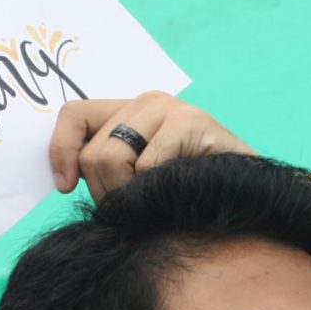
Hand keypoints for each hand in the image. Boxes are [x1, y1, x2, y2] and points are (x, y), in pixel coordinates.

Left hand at [48, 92, 253, 201]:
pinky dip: (156, 190)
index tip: (65, 187)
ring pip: (111, 158)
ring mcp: (170, 107)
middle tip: (135, 208)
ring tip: (159, 199)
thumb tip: (63, 179)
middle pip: (93, 152)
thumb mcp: (136, 182)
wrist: (248, 197)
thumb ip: (104, 171)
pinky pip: (146, 166)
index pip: (73, 115)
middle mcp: (147, 101)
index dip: (62, 151)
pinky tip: (180, 191)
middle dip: (107, 192)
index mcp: (129, 111)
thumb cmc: (189, 195)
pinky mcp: (192, 121)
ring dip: (129, 195)